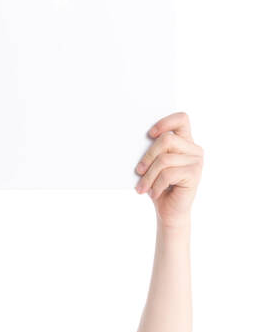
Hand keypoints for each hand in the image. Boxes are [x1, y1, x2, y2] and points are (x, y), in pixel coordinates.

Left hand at [134, 111, 202, 227]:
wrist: (170, 213)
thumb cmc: (159, 187)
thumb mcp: (153, 167)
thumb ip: (152, 152)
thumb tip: (135, 141)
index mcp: (185, 141)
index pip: (181, 119)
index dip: (165, 122)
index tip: (149, 134)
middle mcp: (194, 149)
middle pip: (167, 140)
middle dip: (148, 156)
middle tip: (138, 170)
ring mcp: (196, 161)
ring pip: (165, 159)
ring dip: (149, 176)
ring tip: (142, 187)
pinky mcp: (195, 174)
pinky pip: (168, 174)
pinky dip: (157, 185)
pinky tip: (153, 193)